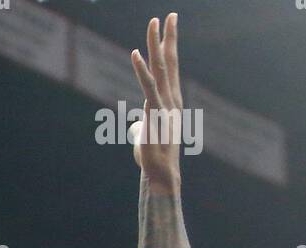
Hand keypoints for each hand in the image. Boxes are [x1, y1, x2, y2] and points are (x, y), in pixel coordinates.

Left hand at [131, 13, 183, 193]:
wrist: (161, 173)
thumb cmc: (153, 157)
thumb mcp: (145, 137)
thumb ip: (141, 126)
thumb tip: (135, 127)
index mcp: (170, 100)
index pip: (170, 68)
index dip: (170, 46)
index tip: (169, 25)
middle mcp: (170, 98)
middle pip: (169, 61)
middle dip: (169, 37)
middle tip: (170, 14)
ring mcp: (164, 104)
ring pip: (160, 68)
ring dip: (156, 44)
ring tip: (153, 22)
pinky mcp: (154, 113)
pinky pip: (147, 86)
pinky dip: (141, 69)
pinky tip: (135, 53)